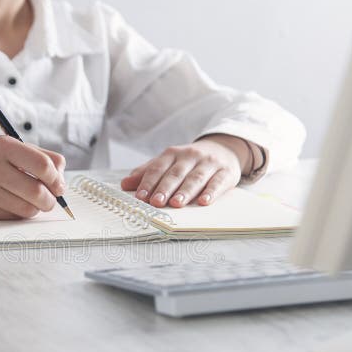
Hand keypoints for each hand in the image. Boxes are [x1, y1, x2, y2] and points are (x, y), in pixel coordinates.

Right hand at [0, 136, 65, 219]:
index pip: (42, 165)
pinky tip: (15, 203)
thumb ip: (43, 157)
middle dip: (51, 199)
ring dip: (37, 208)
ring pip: (27, 210)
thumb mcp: (14, 146)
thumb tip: (62, 181)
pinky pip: (12, 218)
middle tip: (51, 198)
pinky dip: (20, 213)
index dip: (57, 179)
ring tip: (33, 201)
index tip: (59, 185)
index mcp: (3, 147)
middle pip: (37, 192)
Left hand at [120, 134, 252, 207]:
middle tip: (156, 202)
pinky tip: (204, 202)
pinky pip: (218, 182)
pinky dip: (211, 192)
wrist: (224, 148)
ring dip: (185, 191)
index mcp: (173, 154)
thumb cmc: (189, 161)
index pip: (158, 168)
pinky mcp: (226, 172)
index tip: (140, 197)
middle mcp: (191, 156)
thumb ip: (147, 173)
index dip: (148, 182)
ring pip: (196, 178)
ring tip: (176, 203)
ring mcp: (209, 163)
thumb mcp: (168, 162)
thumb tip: (124, 184)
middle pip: (176, 173)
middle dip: (165, 188)